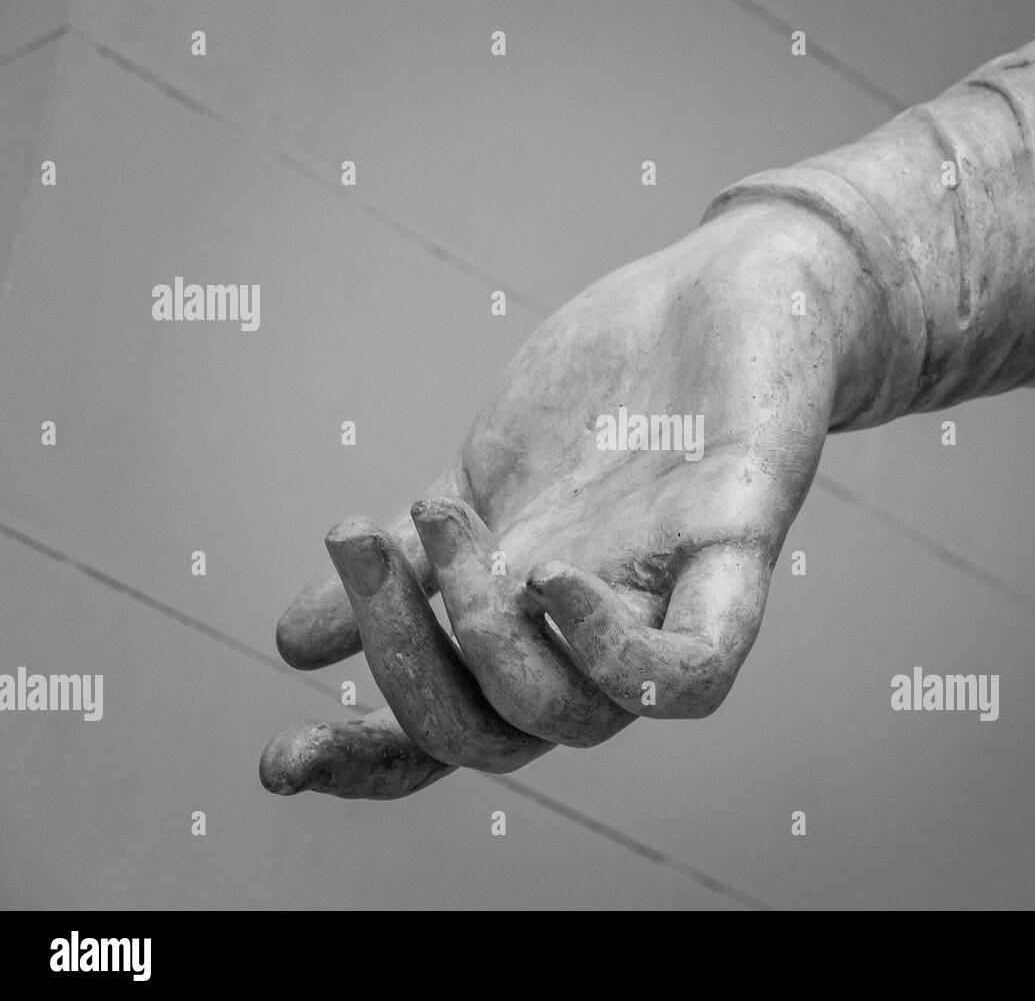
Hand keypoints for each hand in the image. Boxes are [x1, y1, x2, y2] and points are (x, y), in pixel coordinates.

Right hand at [260, 200, 863, 797]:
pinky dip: (618, 660)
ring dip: (481, 636)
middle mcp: (592, 633)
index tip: (277, 763)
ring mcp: (665, 597)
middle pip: (490, 736)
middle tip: (362, 538)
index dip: (364, 765)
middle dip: (402, 660)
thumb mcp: (483, 476)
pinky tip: (553, 582)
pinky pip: (694, 673)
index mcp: (525, 620)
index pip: (444, 733)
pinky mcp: (740, 547)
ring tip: (450, 522)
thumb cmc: (605, 389)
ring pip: (572, 716)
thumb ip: (413, 560)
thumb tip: (297, 647)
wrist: (718, 285)